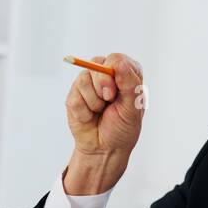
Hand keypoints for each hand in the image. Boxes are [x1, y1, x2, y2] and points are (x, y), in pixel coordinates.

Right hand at [63, 53, 145, 194]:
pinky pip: (75, 97)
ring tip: (100, 112)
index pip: (116, 58)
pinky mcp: (74, 95)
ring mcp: (89, 84)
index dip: (114, 72)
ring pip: (83, 80)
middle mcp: (107, 75)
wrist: (104, 148)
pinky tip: (90, 117)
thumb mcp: (133, 108)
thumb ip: (130, 83)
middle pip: (96, 63)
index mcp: (125, 74)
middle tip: (108, 101)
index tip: (117, 92)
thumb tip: (119, 63)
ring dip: (94, 102)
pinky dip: (84, 112)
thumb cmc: (122, 128)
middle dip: (102, 85)